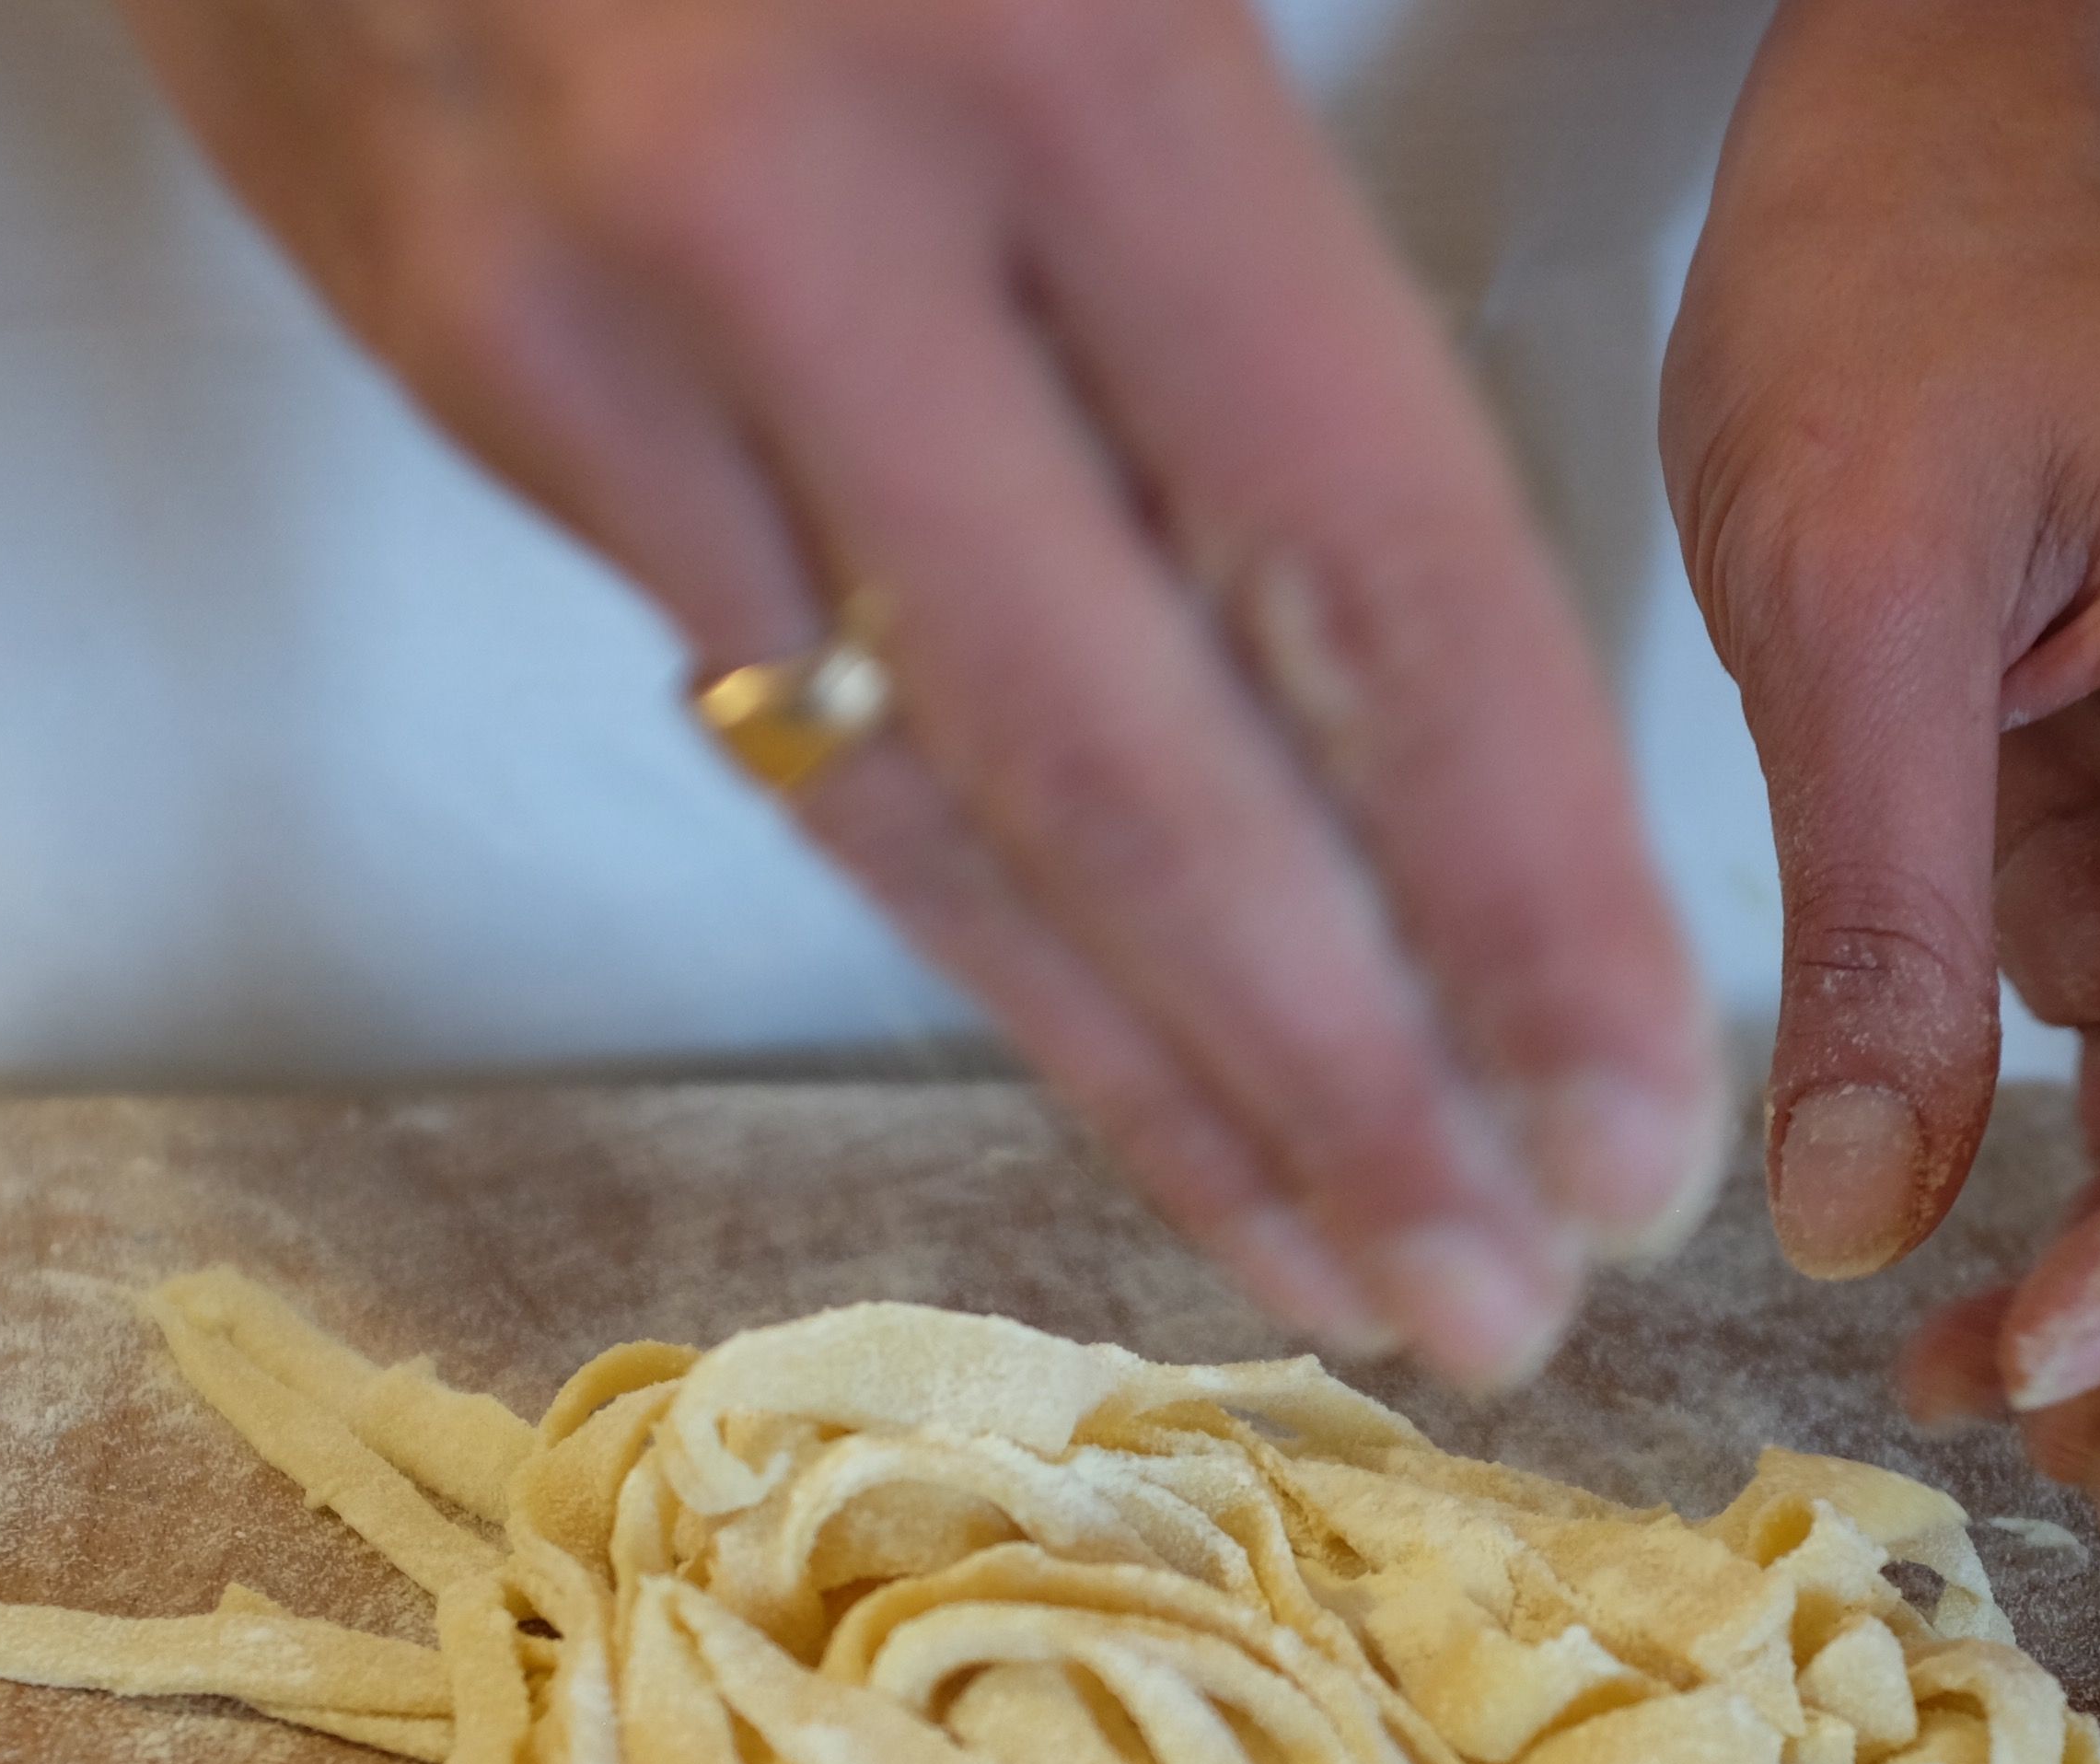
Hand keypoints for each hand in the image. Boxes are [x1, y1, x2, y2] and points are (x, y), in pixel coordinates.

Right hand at [109, 0, 1721, 1381]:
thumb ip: (1256, 173)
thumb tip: (1435, 554)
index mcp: (1049, 46)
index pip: (1353, 553)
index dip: (1515, 871)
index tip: (1633, 1103)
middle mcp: (811, 221)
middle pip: (1132, 765)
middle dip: (1339, 1078)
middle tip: (1502, 1302)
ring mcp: (599, 322)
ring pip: (922, 801)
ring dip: (1147, 1074)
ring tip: (1333, 1270)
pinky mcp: (466, 365)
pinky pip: (763, 697)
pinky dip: (950, 911)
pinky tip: (1097, 1058)